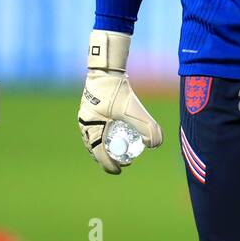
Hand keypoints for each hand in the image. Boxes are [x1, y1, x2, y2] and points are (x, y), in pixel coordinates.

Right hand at [78, 30, 163, 172]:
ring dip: (107, 146)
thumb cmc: (118, 92)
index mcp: (91, 129)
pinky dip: (107, 134)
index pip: (99, 154)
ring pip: (95, 139)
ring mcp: (86, 118)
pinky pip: (97, 128)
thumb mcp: (135, 111)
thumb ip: (147, 127)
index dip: (110, 165)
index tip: (121, 170)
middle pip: (96, 149)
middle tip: (125, 160)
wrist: (107, 71)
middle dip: (110, 157)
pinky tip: (119, 132)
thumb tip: (154, 145)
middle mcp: (85, 126)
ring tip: (123, 147)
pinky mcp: (90, 110)